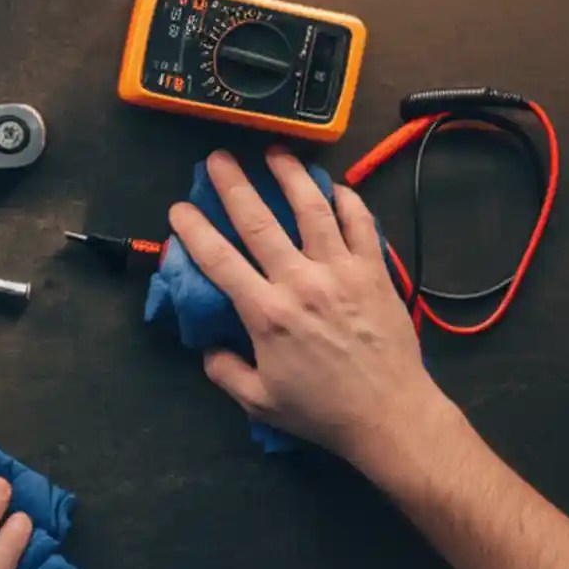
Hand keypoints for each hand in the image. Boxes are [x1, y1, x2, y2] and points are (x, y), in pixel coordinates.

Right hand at [169, 148, 445, 461]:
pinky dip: (346, 200)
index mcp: (266, 314)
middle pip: (259, 222)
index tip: (179, 209)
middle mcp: (301, 282)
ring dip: (290, 176)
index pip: (219, 260)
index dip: (194, 230)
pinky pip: (360, 224)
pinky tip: (333, 186)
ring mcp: (342, 272)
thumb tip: (208, 347)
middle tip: (218, 159)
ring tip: (275, 152)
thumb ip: (224, 371)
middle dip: (234, 185)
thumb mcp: (258, 402)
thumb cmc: (321, 412)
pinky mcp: (375, 272)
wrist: (389, 415)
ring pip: (312, 210)